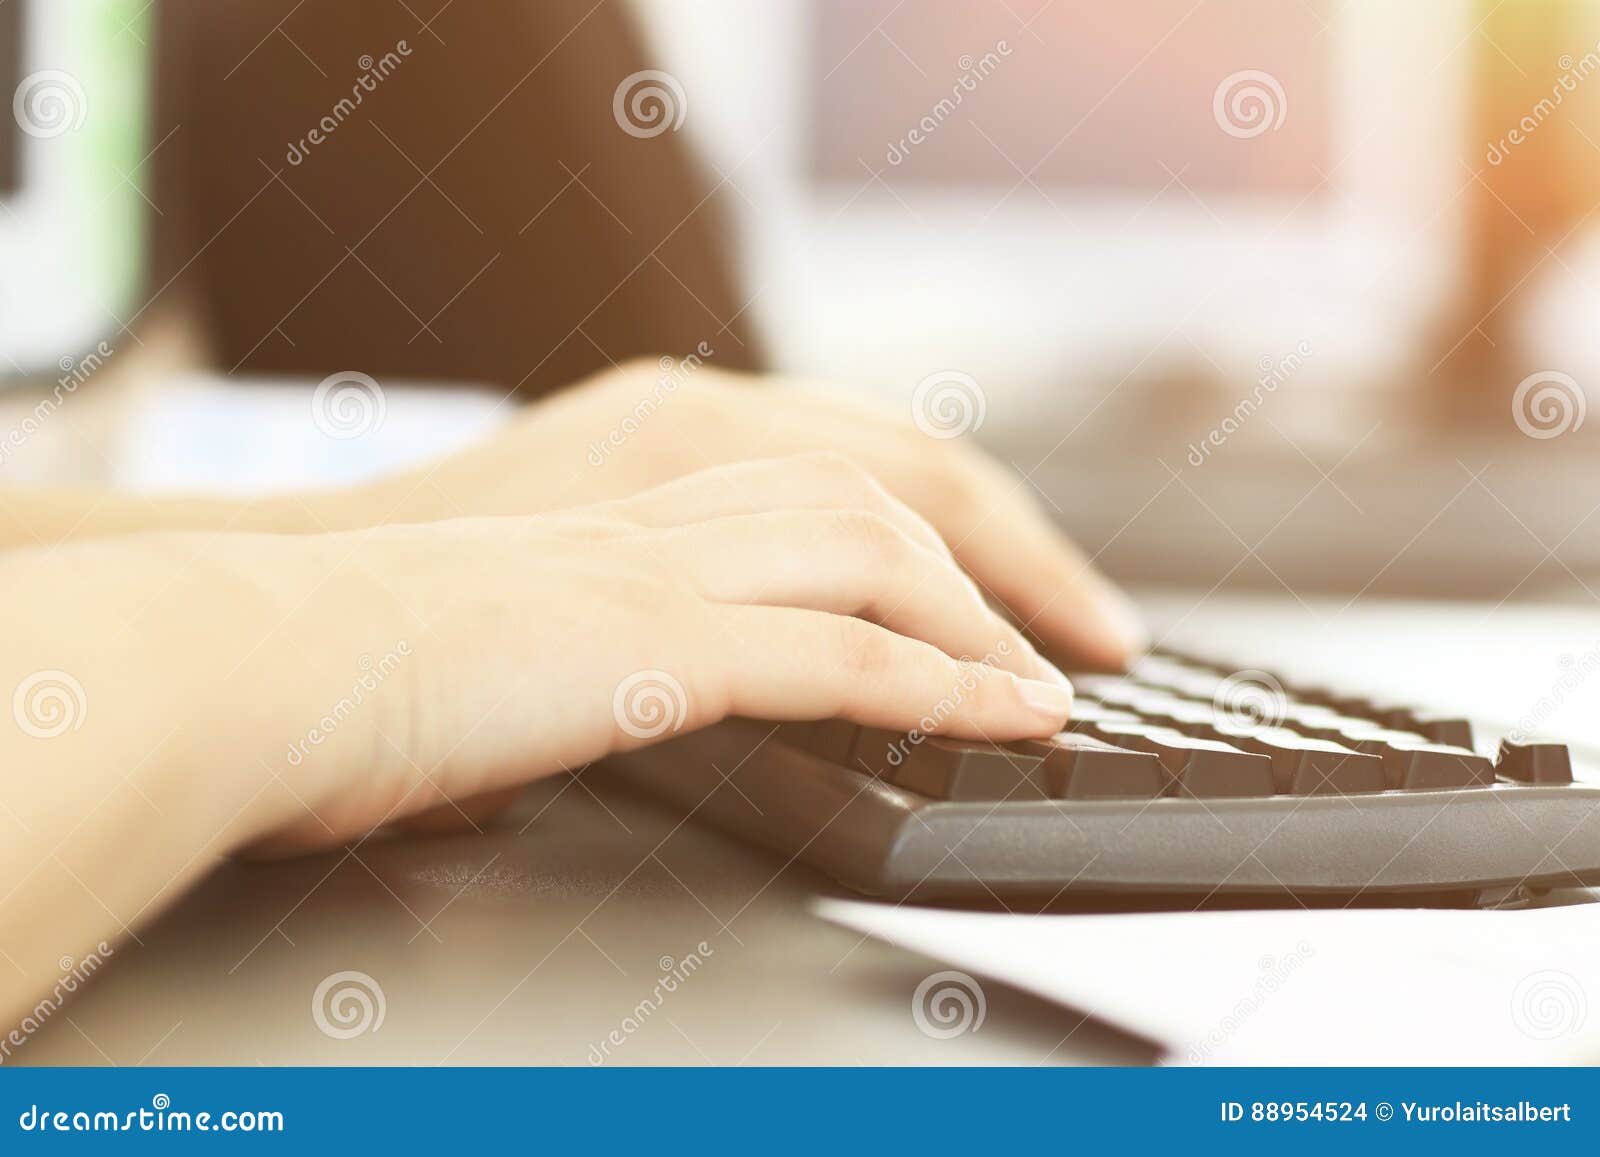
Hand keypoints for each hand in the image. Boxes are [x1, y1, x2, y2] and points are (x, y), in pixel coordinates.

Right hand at [351, 360, 1144, 669]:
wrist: (256, 655)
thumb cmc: (345, 662)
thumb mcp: (494, 632)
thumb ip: (566, 646)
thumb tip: (576, 706)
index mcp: (629, 494)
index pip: (824, 472)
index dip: (931, 521)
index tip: (994, 580)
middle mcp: (662, 502)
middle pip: (882, 486)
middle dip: (1000, 552)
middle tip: (1080, 622)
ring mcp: (665, 566)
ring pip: (879, 553)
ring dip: (987, 617)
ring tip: (1058, 678)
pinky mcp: (656, 644)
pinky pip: (838, 655)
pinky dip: (940, 688)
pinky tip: (1005, 715)